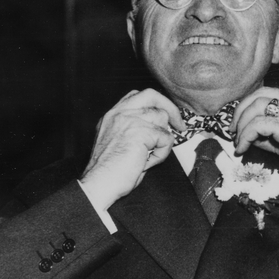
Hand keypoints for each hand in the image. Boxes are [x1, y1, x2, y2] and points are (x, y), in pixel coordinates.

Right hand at [80, 89, 184, 209]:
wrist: (100, 183)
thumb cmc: (108, 172)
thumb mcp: (118, 142)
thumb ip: (133, 130)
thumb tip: (157, 131)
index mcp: (113, 115)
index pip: (137, 96)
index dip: (155, 103)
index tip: (165, 116)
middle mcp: (120, 113)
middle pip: (152, 95)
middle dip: (169, 108)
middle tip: (178, 124)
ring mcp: (130, 120)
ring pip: (162, 118)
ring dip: (161, 140)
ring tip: (148, 156)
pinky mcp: (142, 132)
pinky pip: (166, 139)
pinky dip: (161, 154)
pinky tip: (146, 162)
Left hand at [232, 87, 278, 195]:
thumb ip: (271, 136)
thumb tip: (249, 137)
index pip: (269, 92)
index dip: (249, 104)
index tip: (239, 121)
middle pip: (260, 95)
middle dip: (241, 111)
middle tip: (233, 130)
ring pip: (257, 107)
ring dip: (241, 124)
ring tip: (238, 141)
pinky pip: (260, 124)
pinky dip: (246, 135)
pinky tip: (244, 148)